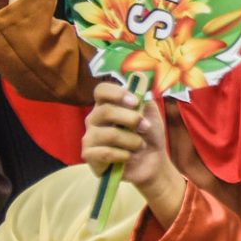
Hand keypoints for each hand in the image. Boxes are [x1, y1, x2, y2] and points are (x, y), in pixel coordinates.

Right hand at [82, 80, 184, 222]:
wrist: (151, 162)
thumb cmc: (148, 136)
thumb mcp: (151, 114)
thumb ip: (144, 98)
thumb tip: (138, 78)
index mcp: (107, 105)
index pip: (101, 91)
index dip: (116, 93)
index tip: (135, 102)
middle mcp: (94, 118)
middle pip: (105, 111)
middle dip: (131, 119)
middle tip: (145, 127)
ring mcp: (89, 137)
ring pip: (109, 134)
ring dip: (132, 140)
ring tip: (140, 146)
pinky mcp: (90, 156)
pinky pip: (105, 153)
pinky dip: (123, 155)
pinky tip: (129, 157)